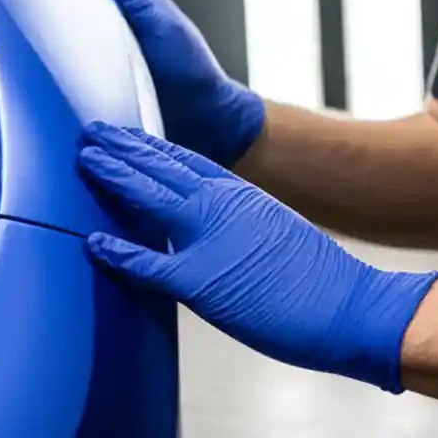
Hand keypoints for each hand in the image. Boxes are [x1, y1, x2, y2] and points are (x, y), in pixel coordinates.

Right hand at [61, 0, 263, 167]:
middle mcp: (125, 18)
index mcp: (141, 0)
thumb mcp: (164, 29)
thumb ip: (135, 0)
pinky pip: (78, 49)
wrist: (204, 119)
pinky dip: (60, 39)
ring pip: (82, 12)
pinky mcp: (108, 72)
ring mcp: (116, 45)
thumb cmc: (191, 71)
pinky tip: (40, 41)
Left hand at [78, 122, 437, 392]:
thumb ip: (240, 225)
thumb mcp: (275, 233)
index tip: (125, 132)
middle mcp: (221, 206)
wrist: (353, 307)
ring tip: (84, 158)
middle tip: (90, 130)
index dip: (150, 145)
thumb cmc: (321, 282)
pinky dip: (118, 251)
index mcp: (240, 195)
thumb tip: (219, 234)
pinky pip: (148, 262)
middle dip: (122, 147)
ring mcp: (209, 240)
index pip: (185, 159)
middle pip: (160, 166)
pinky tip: (92, 241)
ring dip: (114, 175)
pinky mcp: (201, 281)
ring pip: (149, 195)